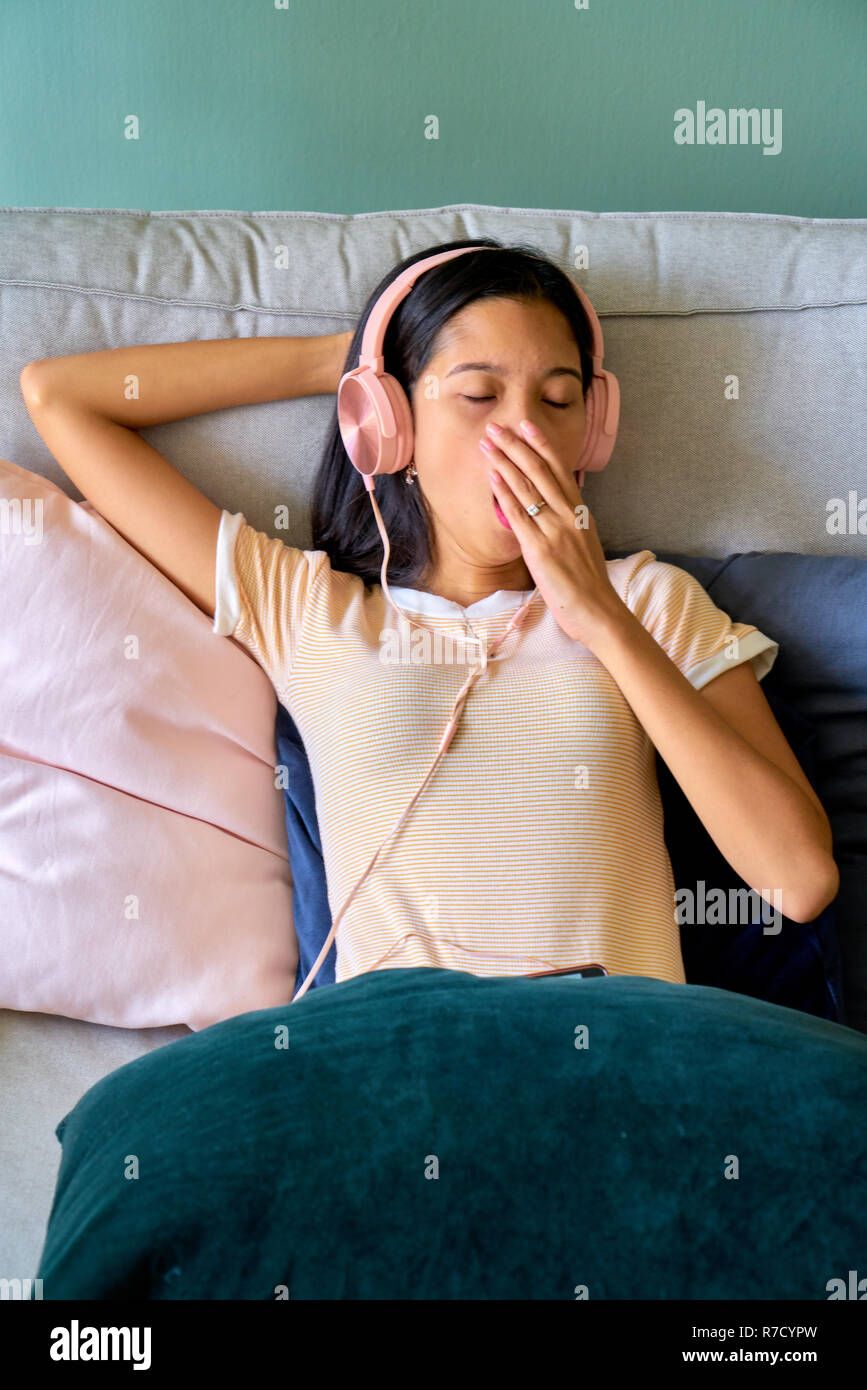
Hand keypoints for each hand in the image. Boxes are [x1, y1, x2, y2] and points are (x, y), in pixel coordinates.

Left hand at [481, 419, 631, 650]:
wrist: (598, 610)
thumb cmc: (589, 583)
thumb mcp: (584, 542)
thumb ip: (569, 522)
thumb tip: (553, 508)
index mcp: (580, 512)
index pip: (560, 469)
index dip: (542, 445)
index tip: (526, 425)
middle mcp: (568, 515)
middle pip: (540, 471)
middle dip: (516, 445)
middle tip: (497, 426)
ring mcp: (554, 530)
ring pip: (527, 487)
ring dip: (505, 461)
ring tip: (487, 443)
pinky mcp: (539, 549)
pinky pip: (518, 514)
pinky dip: (504, 492)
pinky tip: (493, 476)